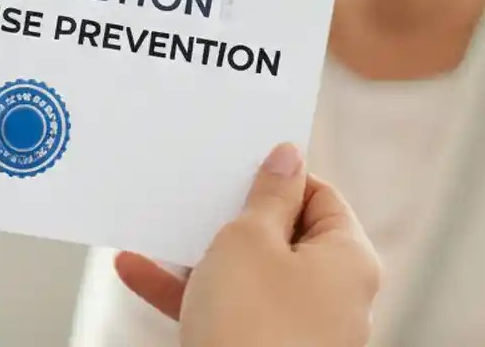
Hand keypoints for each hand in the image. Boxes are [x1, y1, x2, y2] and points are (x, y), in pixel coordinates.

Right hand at [116, 143, 381, 346]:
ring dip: (196, 254)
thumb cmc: (253, 326)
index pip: (320, 196)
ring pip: (244, 275)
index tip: (237, 164)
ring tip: (155, 232)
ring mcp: (297, 326)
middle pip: (280, 236)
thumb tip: (288, 158)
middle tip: (195, 194)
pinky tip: (137, 272)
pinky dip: (186, 291)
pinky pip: (223, 309)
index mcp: (348, 258)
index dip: (278, 176)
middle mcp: (332, 294)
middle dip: (229, 217)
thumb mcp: (249, 240)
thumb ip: (267, 195)